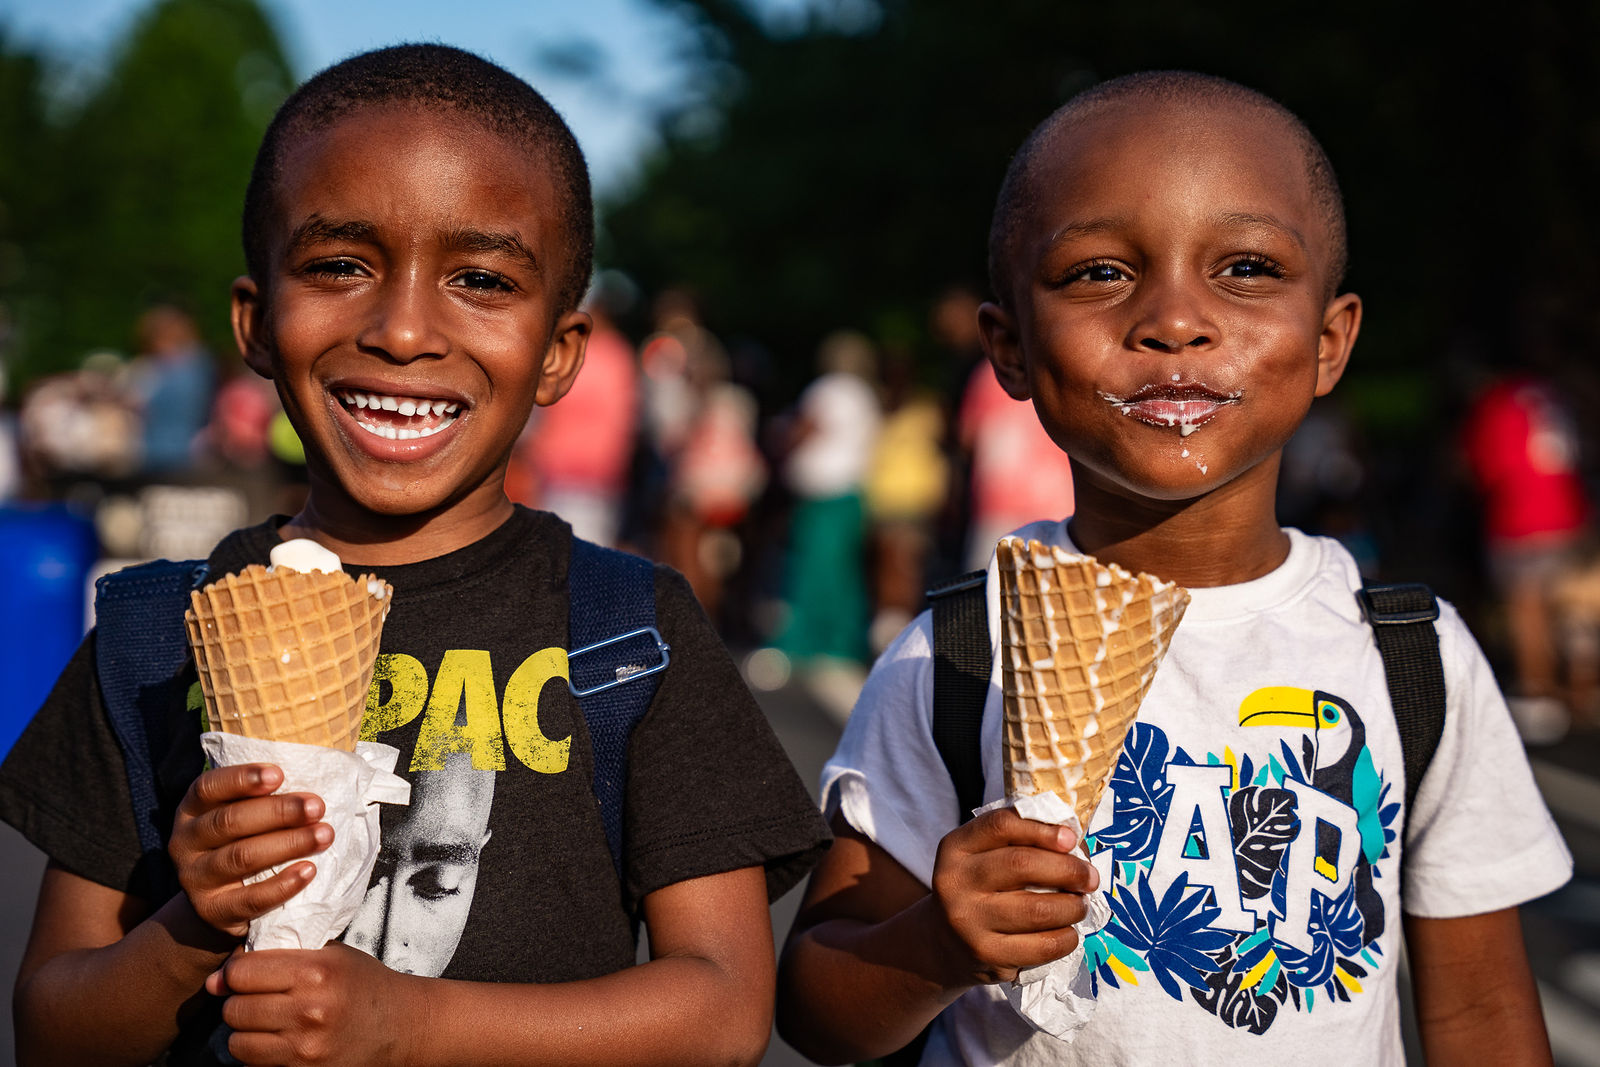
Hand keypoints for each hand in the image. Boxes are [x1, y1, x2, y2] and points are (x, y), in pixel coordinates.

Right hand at [169, 763, 332, 938]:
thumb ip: (263, 800)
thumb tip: (314, 780)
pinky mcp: (213, 910)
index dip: (242, 779)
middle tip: (317, 806)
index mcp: (192, 810)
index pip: (209, 787)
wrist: (219, 904)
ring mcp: (195, 878)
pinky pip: (250, 899)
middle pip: (230, 821)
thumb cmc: (243, 843)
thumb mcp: (241, 818)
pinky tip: (309, 870)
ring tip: (324, 835)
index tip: (279, 774)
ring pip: (241, 857)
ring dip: (288, 844)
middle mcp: (186, 841)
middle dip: (278, 811)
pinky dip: (282, 885)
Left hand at [208, 943, 419, 1065]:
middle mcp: (309, 1010)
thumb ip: (280, 955)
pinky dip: (257, 1055)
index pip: (242, 972)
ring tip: (264, 1022)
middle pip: (235, 1009)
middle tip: (255, 998)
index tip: (243, 974)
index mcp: (316, 971)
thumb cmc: (362, 984)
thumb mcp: (330, 955)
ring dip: (244, 1032)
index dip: (236, 972)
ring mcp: (306, 1047)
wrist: (399, 1024)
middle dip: (238, 1003)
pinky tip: (276, 1042)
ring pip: (238, 1043)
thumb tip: (217, 979)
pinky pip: (255, 1066)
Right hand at [929, 806, 1099, 984]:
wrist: (945, 944)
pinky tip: (1068, 932)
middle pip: (1023, 864)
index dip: (1043, 829)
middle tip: (1090, 878)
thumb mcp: (985, 856)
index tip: (1071, 839)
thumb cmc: (980, 890)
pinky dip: (1066, 938)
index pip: (1002, 826)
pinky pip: (1042, 946)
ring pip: (1038, 909)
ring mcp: (969, 921)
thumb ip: (1022, 842)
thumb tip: (1076, 845)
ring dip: (1073, 906)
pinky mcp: (988, 955)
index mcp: (957, 848)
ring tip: (1079, 905)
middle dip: (1069, 869)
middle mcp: (956, 881)